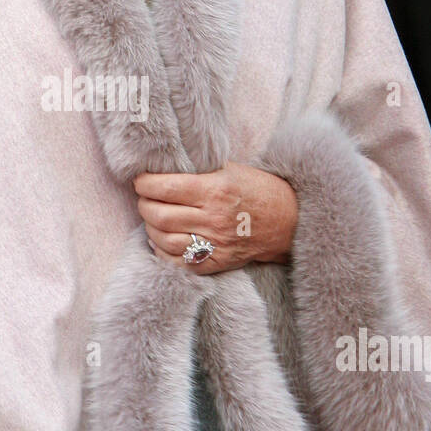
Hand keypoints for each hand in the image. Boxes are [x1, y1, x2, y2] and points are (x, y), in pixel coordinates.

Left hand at [134, 162, 298, 273]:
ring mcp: (214, 244)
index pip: (164, 188)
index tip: (141, 181)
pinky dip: (162, 250)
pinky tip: (161, 239)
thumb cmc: (258, 190)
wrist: (289, 221)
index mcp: (215, 191)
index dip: (144, 184)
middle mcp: (213, 219)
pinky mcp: (216, 263)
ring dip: (150, 227)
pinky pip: (177, 262)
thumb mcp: (231, 170)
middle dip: (144, 205)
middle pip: (159, 215)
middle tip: (144, 198)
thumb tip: (164, 167)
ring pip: (163, 239)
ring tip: (153, 217)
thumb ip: (199, 170)